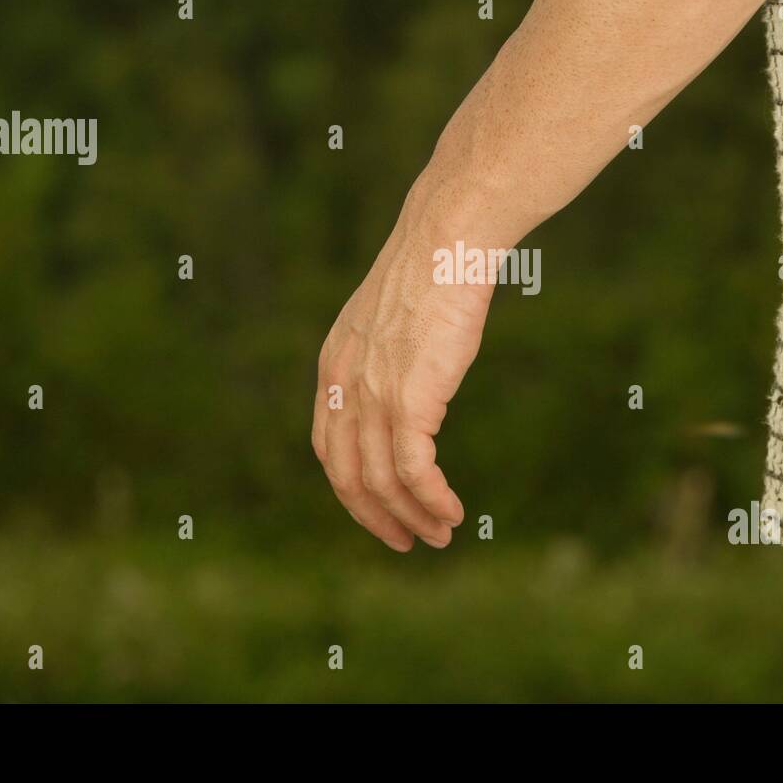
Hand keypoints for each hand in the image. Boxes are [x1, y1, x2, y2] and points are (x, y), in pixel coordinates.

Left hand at [311, 211, 490, 550]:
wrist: (447, 241)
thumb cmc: (432, 270)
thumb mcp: (390, 317)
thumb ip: (385, 355)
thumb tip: (410, 377)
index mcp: (333, 368)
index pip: (330, 449)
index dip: (353, 488)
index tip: (383, 509)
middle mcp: (344, 387)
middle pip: (347, 477)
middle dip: (377, 517)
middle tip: (409, 541)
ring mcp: (373, 396)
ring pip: (382, 482)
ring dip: (412, 516)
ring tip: (441, 533)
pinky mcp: (409, 400)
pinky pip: (414, 472)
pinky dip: (432, 500)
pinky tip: (453, 512)